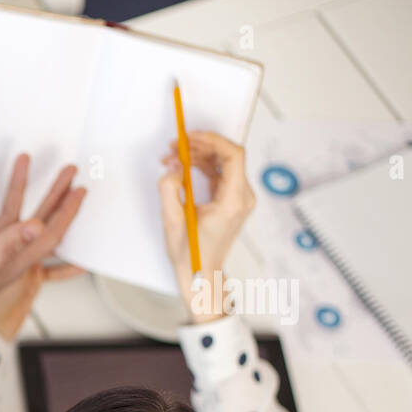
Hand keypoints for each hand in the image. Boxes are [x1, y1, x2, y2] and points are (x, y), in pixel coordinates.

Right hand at [0, 157, 85, 411]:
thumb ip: (6, 247)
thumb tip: (36, 227)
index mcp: (12, 264)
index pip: (50, 235)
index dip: (68, 213)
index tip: (80, 191)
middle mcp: (4, 258)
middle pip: (37, 222)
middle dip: (55, 196)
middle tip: (68, 173)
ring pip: (9, 215)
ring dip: (18, 189)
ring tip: (25, 163)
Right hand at [159, 131, 255, 320]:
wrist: (201, 274)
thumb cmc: (190, 254)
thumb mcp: (172, 221)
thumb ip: (169, 189)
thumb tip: (173, 169)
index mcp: (232, 202)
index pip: (233, 156)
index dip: (212, 140)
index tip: (190, 137)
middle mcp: (242, 198)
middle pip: (228, 156)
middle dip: (201, 146)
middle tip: (175, 146)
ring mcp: (240, 198)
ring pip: (223, 163)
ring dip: (199, 156)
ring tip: (173, 158)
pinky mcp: (233, 200)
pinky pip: (220, 174)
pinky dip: (202, 167)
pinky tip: (183, 168)